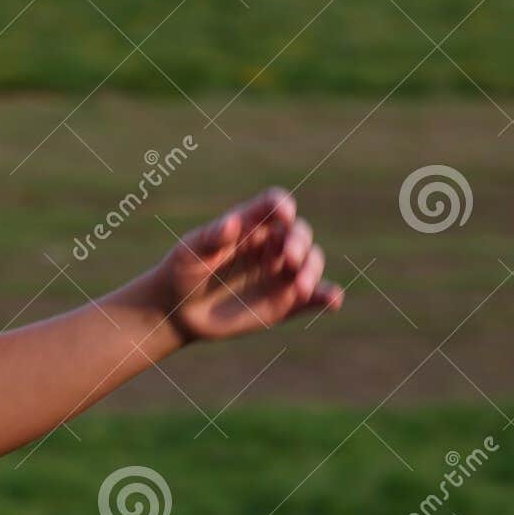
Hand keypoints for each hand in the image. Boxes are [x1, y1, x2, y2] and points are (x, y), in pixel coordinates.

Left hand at [156, 187, 342, 342]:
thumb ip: (212, 236)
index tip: (283, 214)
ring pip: (311, 262)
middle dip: (299, 242)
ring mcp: (281, 273)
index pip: (274, 205)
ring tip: (300, 287)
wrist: (179, 309)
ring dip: (312, 270)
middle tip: (288, 258)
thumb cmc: (183, 270)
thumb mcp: (190, 250)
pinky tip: (333, 301)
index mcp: (250, 224)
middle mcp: (271, 245)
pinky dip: (328, 297)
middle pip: (298, 233)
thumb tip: (232, 223)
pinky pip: (314, 297)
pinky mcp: (286, 302)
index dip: (282, 205)